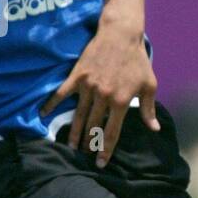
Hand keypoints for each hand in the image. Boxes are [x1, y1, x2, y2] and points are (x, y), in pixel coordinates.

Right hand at [41, 25, 158, 167]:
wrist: (121, 35)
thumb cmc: (137, 61)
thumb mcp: (149, 85)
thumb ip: (148, 109)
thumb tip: (154, 129)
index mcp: (120, 101)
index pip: (112, 132)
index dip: (106, 149)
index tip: (101, 162)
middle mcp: (103, 96)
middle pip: (93, 126)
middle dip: (89, 144)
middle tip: (84, 156)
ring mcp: (88, 86)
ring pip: (79, 115)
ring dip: (74, 132)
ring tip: (70, 146)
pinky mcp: (77, 76)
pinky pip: (61, 93)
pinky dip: (51, 103)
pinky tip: (43, 114)